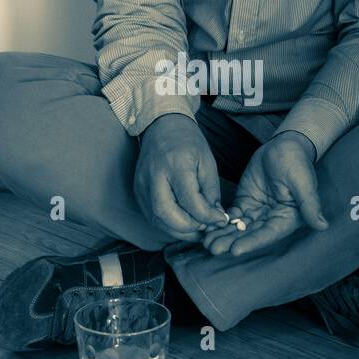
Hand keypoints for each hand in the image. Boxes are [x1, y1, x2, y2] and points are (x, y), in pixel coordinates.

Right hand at [134, 113, 227, 241]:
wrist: (162, 127)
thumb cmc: (188, 142)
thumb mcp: (207, 162)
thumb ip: (211, 192)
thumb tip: (215, 217)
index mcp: (175, 165)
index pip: (190, 201)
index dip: (207, 216)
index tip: (220, 219)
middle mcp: (154, 176)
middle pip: (167, 214)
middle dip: (190, 228)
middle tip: (206, 227)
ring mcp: (142, 184)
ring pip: (157, 219)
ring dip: (179, 230)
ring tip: (197, 228)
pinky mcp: (138, 191)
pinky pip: (151, 216)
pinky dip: (168, 224)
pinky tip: (183, 223)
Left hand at [202, 130, 327, 257]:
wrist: (284, 145)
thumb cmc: (297, 162)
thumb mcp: (304, 182)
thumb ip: (310, 204)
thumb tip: (323, 226)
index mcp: (288, 218)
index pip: (268, 234)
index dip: (252, 242)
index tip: (235, 250)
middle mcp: (272, 219)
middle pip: (250, 234)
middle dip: (232, 241)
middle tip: (213, 248)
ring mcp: (258, 211)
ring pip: (239, 227)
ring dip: (223, 235)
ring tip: (207, 242)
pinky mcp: (246, 202)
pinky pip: (232, 214)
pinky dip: (220, 221)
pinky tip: (207, 228)